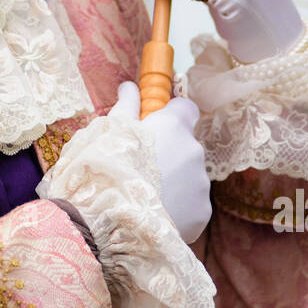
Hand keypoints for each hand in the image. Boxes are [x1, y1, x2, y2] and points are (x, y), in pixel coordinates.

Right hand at [109, 81, 210, 243]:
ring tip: (143, 198)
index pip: (186, 108)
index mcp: (174, 126)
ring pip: (189, 177)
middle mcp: (194, 151)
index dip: (171, 116)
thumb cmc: (106, 168)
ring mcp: (201, 184)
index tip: (155, 126)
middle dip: (169, 154)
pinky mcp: (202, 213)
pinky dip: (178, 209)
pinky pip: (192, 205)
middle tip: (140, 170)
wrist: (109, 220)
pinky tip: (154, 215)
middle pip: (186, 146)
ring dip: (173, 183)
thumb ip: (127, 106)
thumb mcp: (109, 130)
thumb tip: (130, 87)